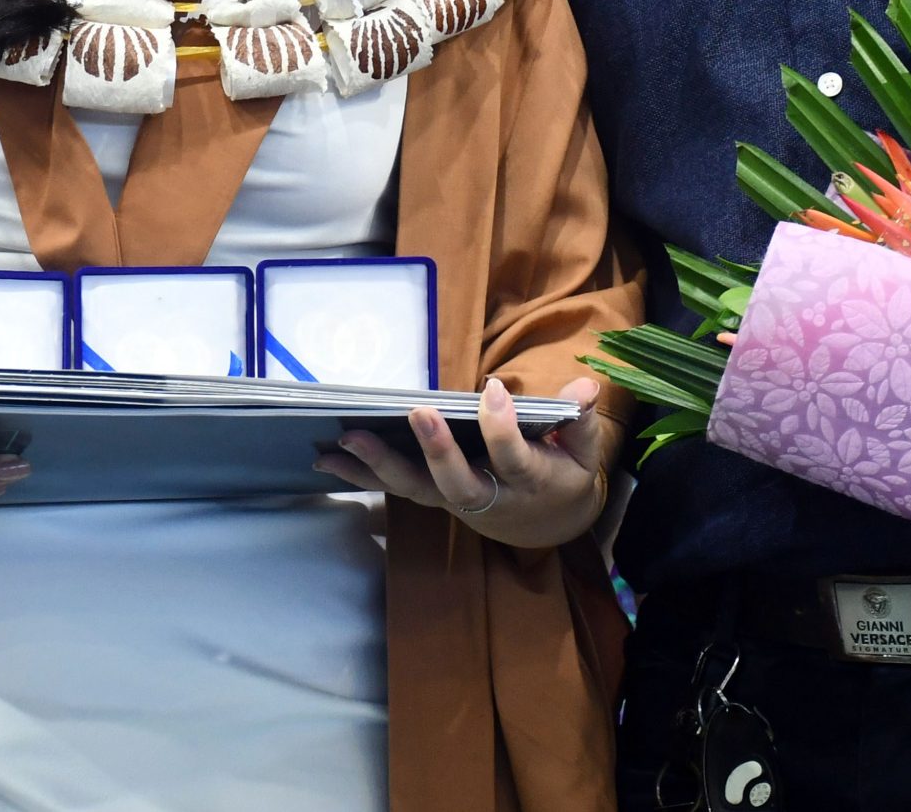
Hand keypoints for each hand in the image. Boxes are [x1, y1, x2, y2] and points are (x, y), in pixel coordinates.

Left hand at [315, 375, 611, 549]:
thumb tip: (584, 390)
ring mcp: (455, 499)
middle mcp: (488, 496)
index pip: (515, 457)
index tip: (491, 389)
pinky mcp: (433, 496)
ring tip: (347, 438)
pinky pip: (395, 488)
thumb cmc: (562, 473)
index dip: (503, 427)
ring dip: (380, 466)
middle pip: (458, 484)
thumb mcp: (581, 451)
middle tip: (417, 414)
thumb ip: (578, 422)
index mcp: (529, 481)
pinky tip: (326, 459)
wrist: (548, 521)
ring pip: (417, 489)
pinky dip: (360, 476)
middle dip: (437, 451)